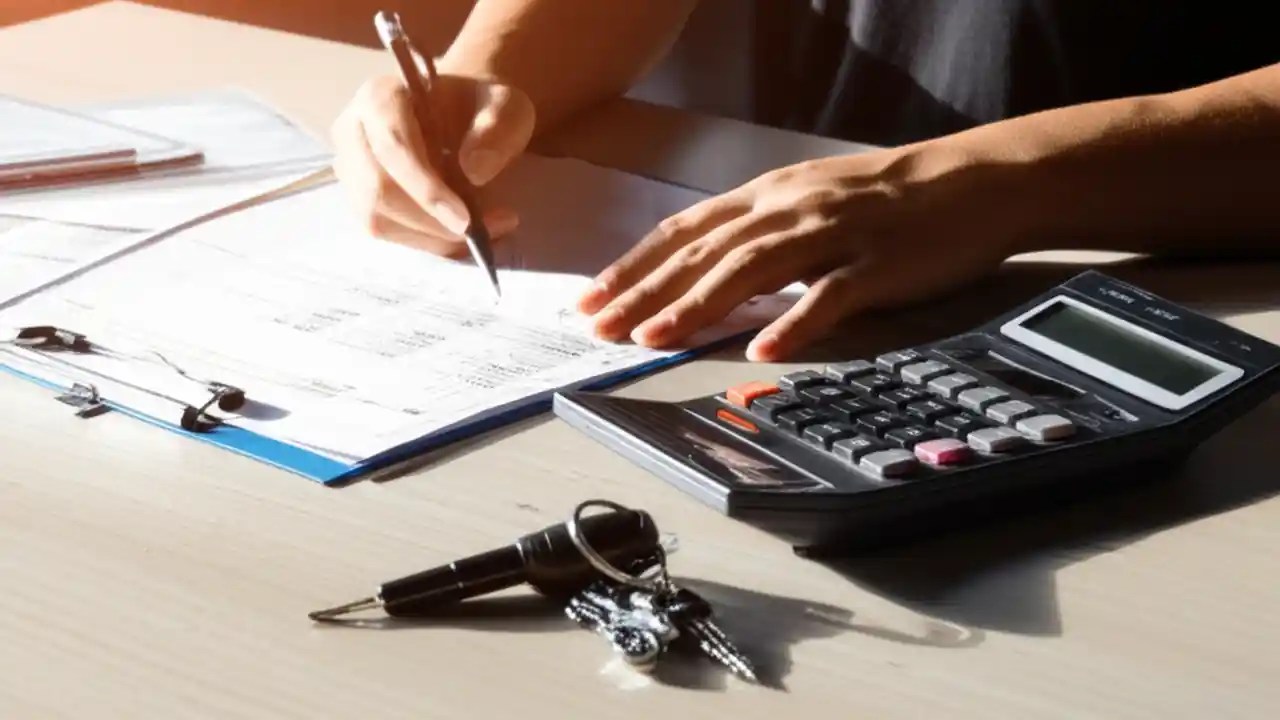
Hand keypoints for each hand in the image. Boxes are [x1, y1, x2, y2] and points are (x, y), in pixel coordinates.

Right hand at [330, 69, 535, 255]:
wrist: (457, 111)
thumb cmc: (478, 106)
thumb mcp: (504, 106)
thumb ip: (496, 130)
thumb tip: (474, 172)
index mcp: (381, 96)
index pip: (393, 147)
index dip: (426, 189)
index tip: (465, 220)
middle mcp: (352, 130)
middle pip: (377, 190)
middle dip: (430, 222)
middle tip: (479, 232)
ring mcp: (350, 166)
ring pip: (377, 218)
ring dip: (430, 237)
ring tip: (479, 232)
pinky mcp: (358, 196)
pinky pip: (384, 230)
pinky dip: (425, 240)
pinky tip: (457, 234)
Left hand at [576, 150, 1013, 360]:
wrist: (974, 181)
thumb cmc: (889, 197)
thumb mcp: (810, 201)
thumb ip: (759, 233)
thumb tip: (704, 271)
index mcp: (769, 195)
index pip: (685, 231)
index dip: (635, 265)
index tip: (593, 297)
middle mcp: (790, 209)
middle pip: (704, 253)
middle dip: (645, 291)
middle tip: (600, 328)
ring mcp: (833, 233)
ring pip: (751, 270)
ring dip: (697, 305)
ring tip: (654, 338)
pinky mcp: (877, 262)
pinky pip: (830, 296)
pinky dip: (794, 323)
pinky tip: (762, 350)